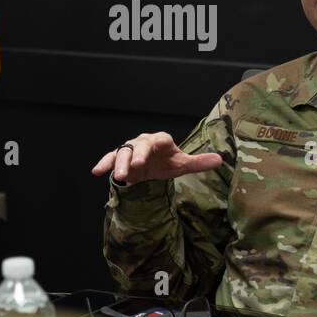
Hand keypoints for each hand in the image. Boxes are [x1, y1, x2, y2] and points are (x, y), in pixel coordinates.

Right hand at [91, 132, 223, 186]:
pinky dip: (104, 163)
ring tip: (118, 177)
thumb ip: (198, 163)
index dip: (160, 142)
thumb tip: (220, 160)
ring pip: (123, 153)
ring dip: (119, 164)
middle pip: (140, 146)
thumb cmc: (166, 162)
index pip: (162, 139)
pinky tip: (96, 171)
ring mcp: (130, 149)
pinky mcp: (119, 158)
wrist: (150, 166)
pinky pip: (110, 158)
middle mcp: (144, 142)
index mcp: (161, 141)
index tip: (160, 146)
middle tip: (136, 167)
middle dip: (137, 156)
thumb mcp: (181, 165)